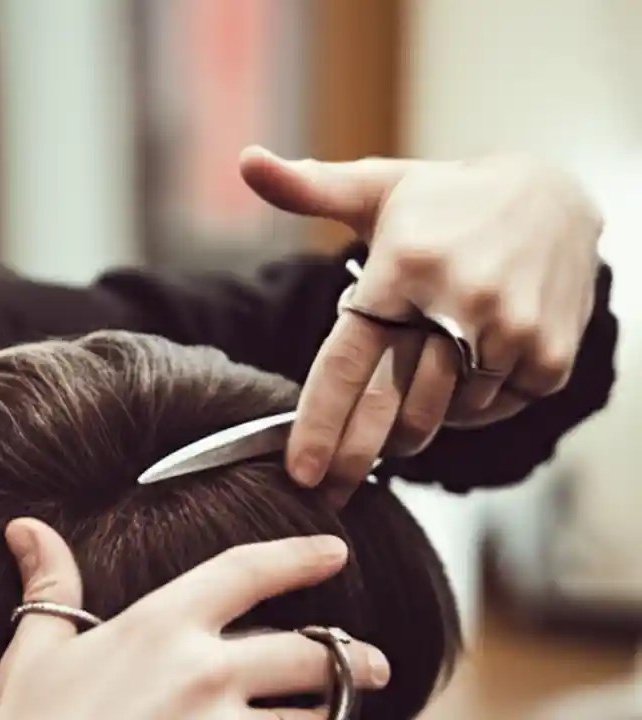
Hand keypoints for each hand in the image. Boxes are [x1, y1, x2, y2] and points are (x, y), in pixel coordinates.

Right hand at [0, 519, 390, 719]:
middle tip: (376, 663)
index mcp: (159, 627)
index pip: (245, 572)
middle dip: (351, 658)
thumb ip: (49, 588)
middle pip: (308, 653)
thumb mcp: (34, 657)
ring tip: (338, 719)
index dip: (296, 556)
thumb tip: (27, 529)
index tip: (333, 551)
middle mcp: (204, 674)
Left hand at [241, 147, 602, 504]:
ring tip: (393, 421)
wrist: (557, 196)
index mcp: (403, 266)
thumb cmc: (446, 200)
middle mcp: (457, 301)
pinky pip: (491, 411)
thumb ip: (308, 188)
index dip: (320, 423)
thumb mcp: (377, 187)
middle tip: (325, 494)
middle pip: (391, 406)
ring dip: (412, 426)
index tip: (298, 472)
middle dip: (352, 459)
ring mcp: (509, 332)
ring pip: (442, 415)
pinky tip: (457, 383)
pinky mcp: (550, 354)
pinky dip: (467, 410)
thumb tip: (247, 162)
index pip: (348, 363)